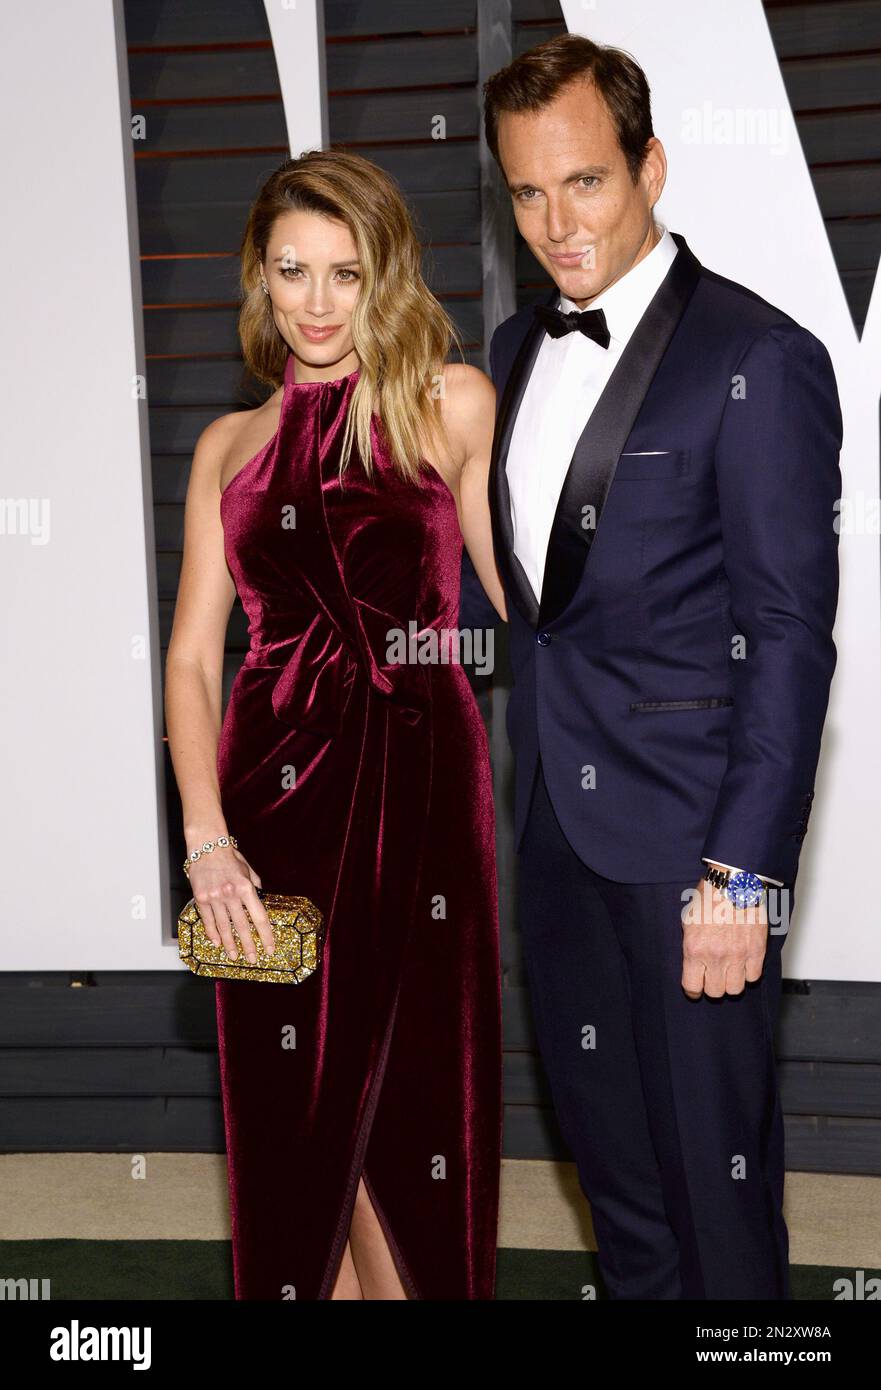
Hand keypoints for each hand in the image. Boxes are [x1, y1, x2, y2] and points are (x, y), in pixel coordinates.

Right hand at [188, 846, 274, 961]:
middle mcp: (231, 894)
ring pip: (223, 927)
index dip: (266, 935)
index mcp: (246, 888)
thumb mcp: (249, 870)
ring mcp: (214, 897)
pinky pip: (208, 920)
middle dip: (248, 945)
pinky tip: (216, 943)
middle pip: (242, 926)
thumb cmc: (230, 857)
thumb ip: (255, 887)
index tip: (270, 948)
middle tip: (252, 959)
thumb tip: (260, 901)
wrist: (207, 846)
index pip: (259, 917)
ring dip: (230, 944)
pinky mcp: (201, 898)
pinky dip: (212, 933)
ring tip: (234, 956)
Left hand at [681, 877, 767, 998]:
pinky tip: (744, 963)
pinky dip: (749, 973)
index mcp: (694, 950)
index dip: (693, 990)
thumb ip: (691, 947)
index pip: (692, 987)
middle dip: (712, 986)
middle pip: (715, 992)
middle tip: (713, 977)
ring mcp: (738, 955)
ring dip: (731, 982)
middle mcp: (716, 957)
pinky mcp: (757, 951)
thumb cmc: (709, 898)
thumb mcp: (687, 922)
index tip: (696, 987)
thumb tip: (694, 965)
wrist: (735, 883)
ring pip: (735, 989)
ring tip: (729, 971)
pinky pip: (753, 976)